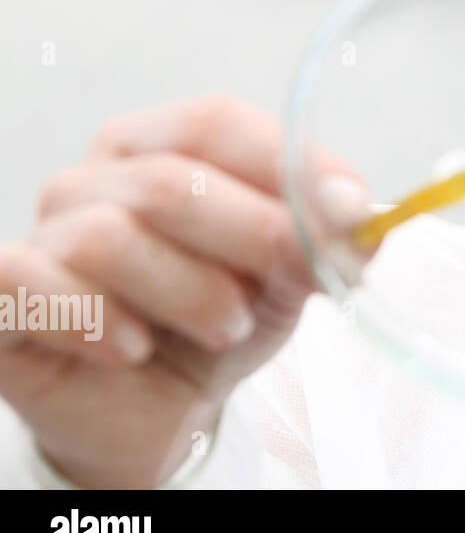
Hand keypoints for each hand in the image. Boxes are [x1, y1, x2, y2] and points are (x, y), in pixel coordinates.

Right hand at [0, 96, 366, 487]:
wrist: (160, 410)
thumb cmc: (218, 320)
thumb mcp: (287, 277)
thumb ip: (320, 240)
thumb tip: (360, 217)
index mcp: (160, 148)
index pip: (215, 122)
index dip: (289, 162)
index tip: (351, 208)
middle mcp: (92, 179)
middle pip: (172, 180)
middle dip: (253, 235)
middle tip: (292, 278)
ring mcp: (42, 235)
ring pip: (110, 236)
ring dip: (188, 291)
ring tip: (225, 326)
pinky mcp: (4, 297)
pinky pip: (35, 286)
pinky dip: (97, 321)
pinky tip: (135, 349)